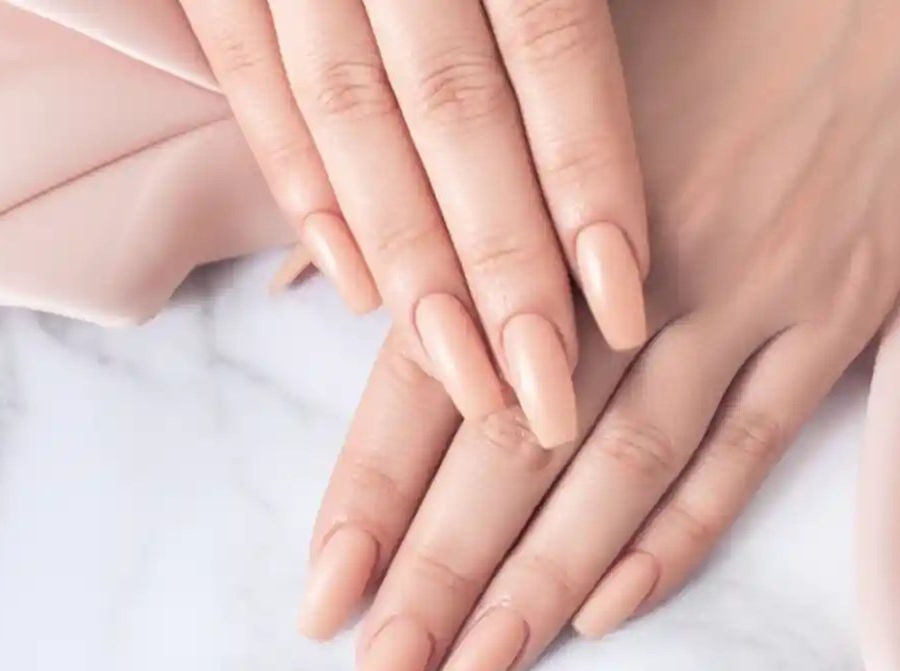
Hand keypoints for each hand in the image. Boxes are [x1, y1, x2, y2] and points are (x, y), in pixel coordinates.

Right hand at [180, 0, 649, 447]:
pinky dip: (301, 185)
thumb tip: (648, 108)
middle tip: (542, 402)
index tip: (624, 309)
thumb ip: (555, 10)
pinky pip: (252, 77)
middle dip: (500, 265)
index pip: (552, 49)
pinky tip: (351, 292)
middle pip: (456, 113)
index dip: (588, 178)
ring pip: (353, 116)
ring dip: (406, 258)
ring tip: (464, 378)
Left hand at [301, 0, 899, 670]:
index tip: (322, 601)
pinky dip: (677, 537)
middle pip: (511, 453)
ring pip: (622, 472)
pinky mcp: (832, 316)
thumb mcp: (535, 85)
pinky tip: (609, 611)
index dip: (371, 499)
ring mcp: (739, 298)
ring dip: (540, 587)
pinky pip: (746, 450)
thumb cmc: (692, 16)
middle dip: (435, 580)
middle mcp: (630, 268)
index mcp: (539, 207)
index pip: (432, 382)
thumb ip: (422, 199)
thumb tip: (312, 288)